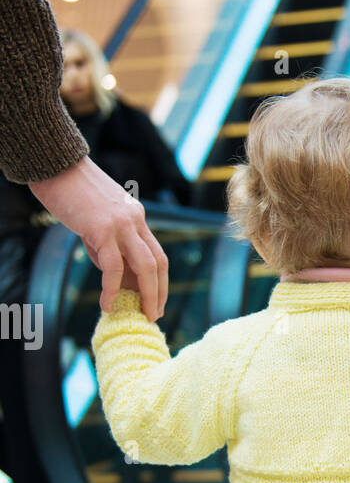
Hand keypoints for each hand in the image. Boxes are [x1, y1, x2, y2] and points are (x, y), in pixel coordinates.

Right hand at [28, 156, 167, 320]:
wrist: (55, 166)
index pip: (158, 255)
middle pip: (158, 263)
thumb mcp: (98, 222)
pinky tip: (107, 304)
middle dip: (159, 293)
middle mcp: (135, 220)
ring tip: (141, 315)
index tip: (156, 302)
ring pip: (145, 266)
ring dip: (147, 294)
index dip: (160, 282)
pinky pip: (113, 266)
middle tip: (154, 315)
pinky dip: (112, 289)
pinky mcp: (102, 228)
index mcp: (137, 218)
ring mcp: (121, 224)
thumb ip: (108, 247)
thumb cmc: (71, 194)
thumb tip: (113, 278)